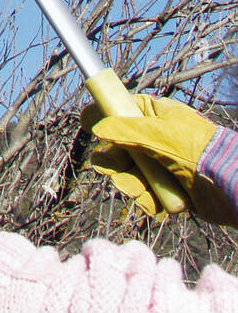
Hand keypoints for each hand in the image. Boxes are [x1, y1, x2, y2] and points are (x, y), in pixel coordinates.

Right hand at [82, 93, 237, 225]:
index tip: (88, 126)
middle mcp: (152, 138)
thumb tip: (95, 126)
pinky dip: (147, 201)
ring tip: (147, 191)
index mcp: (153, 114)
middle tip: (121, 169)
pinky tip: (158, 203)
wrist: (229, 185)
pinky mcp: (164, 188)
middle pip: (115, 147)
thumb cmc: (198, 150)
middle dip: (116, 163)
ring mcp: (158, 164)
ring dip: (132, 186)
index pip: (118, 110)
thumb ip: (123, 129)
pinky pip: (142, 195)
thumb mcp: (157, 134)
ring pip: (126, 174)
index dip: (102, 118)